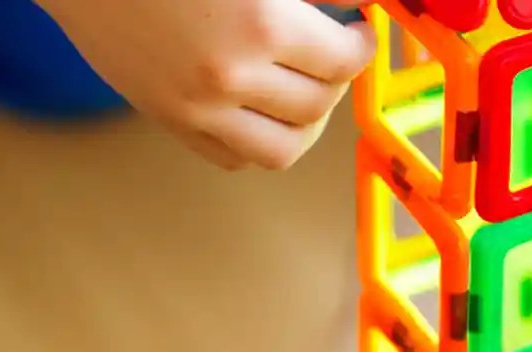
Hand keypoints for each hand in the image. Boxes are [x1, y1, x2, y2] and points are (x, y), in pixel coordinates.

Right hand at [36, 0, 375, 170]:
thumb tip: (356, 8)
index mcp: (258, 22)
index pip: (343, 60)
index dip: (362, 43)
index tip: (360, 29)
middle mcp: (228, 74)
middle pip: (320, 105)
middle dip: (338, 79)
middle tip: (334, 52)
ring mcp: (195, 106)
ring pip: (284, 147)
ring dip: (308, 123)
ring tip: (306, 90)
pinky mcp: (168, 120)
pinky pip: (235, 157)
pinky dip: (259, 140)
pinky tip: (261, 105)